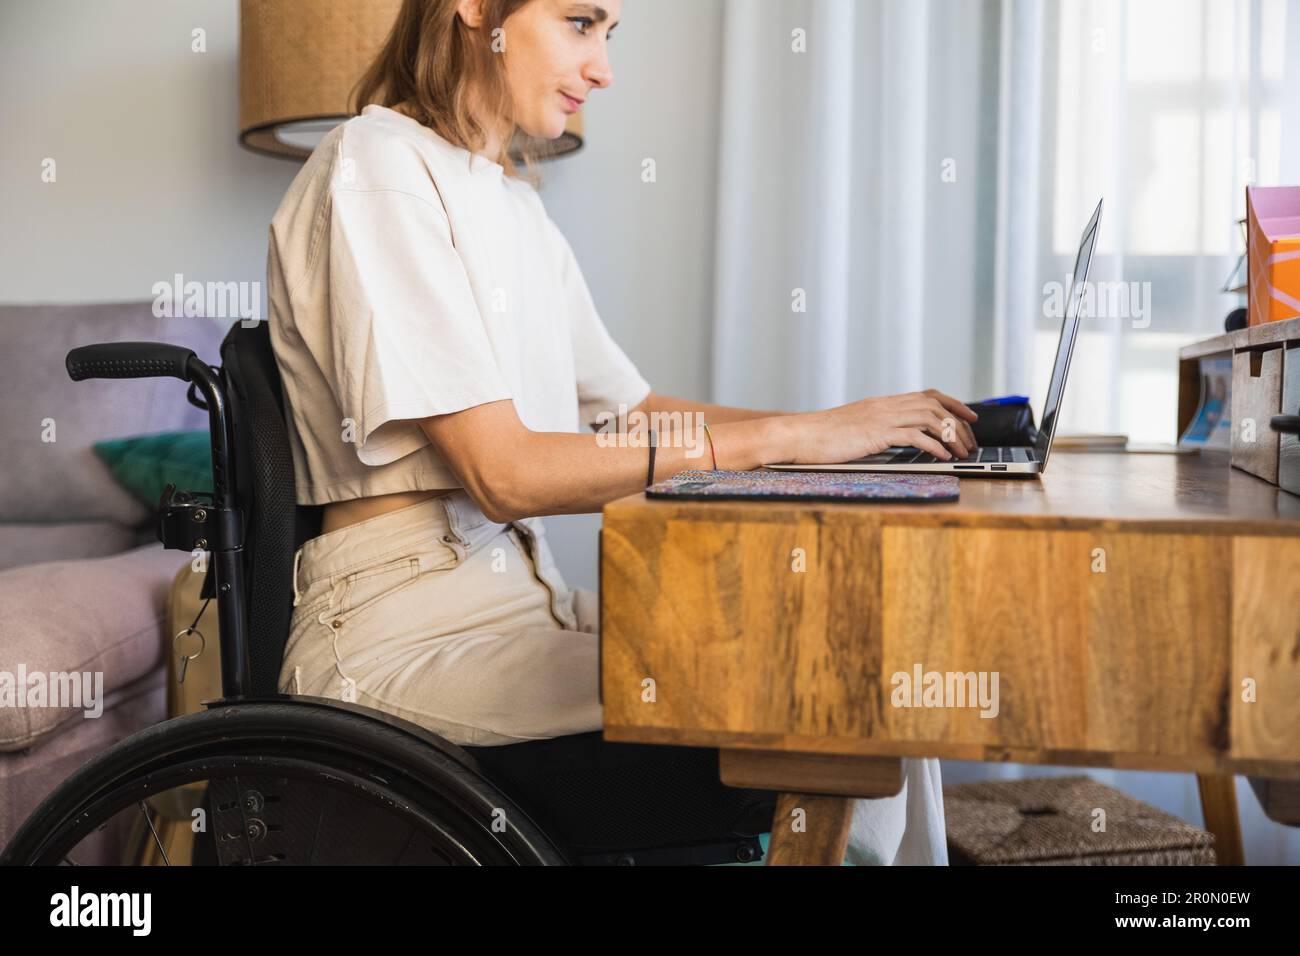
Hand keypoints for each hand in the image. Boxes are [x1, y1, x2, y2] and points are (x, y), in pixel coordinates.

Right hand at [780, 389, 978, 463]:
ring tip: (961, 452)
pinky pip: (914, 436)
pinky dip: (934, 446)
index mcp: (882, 403)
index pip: (927, 395)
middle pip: (934, 405)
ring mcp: (881, 418)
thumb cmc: (823, 437)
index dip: (953, 404)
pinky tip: (942, 457)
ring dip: (951, 436)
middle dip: (959, 422)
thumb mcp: (856, 427)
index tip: (969, 416)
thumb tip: (897, 439)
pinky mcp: (876, 433)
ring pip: (929, 418)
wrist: (801, 434)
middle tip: (971, 441)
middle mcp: (886, 405)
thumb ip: (878, 428)